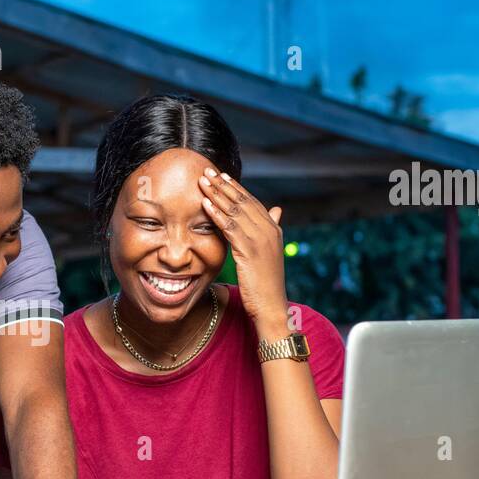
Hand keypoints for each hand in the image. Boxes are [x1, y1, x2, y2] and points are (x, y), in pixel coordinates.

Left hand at [198, 168, 288, 331]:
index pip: (251, 202)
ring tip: (202, 181)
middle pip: (242, 201)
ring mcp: (260, 238)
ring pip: (235, 210)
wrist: (271, 306)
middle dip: (223, 185)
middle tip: (207, 171)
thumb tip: (276, 210)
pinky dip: (216, 213)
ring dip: (216, 194)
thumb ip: (270, 230)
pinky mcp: (249, 249)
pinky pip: (229, 226)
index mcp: (273, 229)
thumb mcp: (269, 254)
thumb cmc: (266, 284)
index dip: (235, 188)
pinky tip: (205, 203)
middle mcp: (268, 230)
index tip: (221, 177)